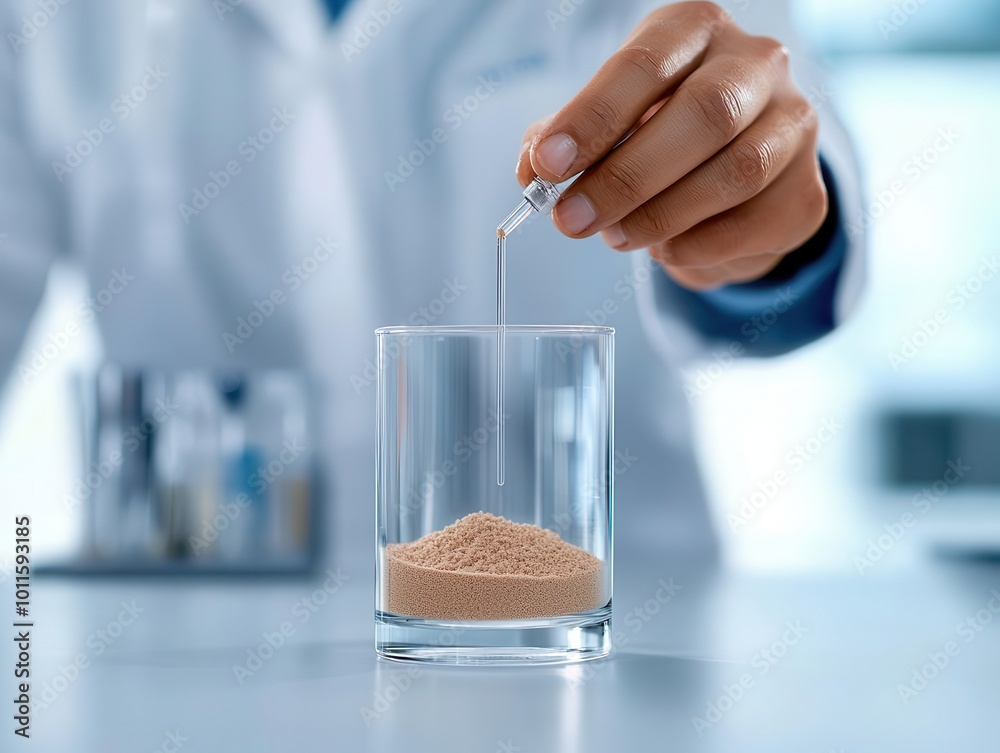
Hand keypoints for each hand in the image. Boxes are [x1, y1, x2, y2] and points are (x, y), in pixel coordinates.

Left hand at [516, 1, 827, 290]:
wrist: (730, 183)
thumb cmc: (653, 137)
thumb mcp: (601, 127)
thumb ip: (562, 143)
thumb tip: (533, 172)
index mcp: (695, 30)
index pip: (647, 63)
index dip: (594, 116)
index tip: (549, 165)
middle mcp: (757, 63)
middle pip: (704, 115)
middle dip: (626, 177)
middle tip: (572, 220)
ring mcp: (795, 124)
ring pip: (736, 172)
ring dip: (660, 216)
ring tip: (614, 237)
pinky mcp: (808, 191)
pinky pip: (752, 224)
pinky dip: (696, 246)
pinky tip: (665, 248)